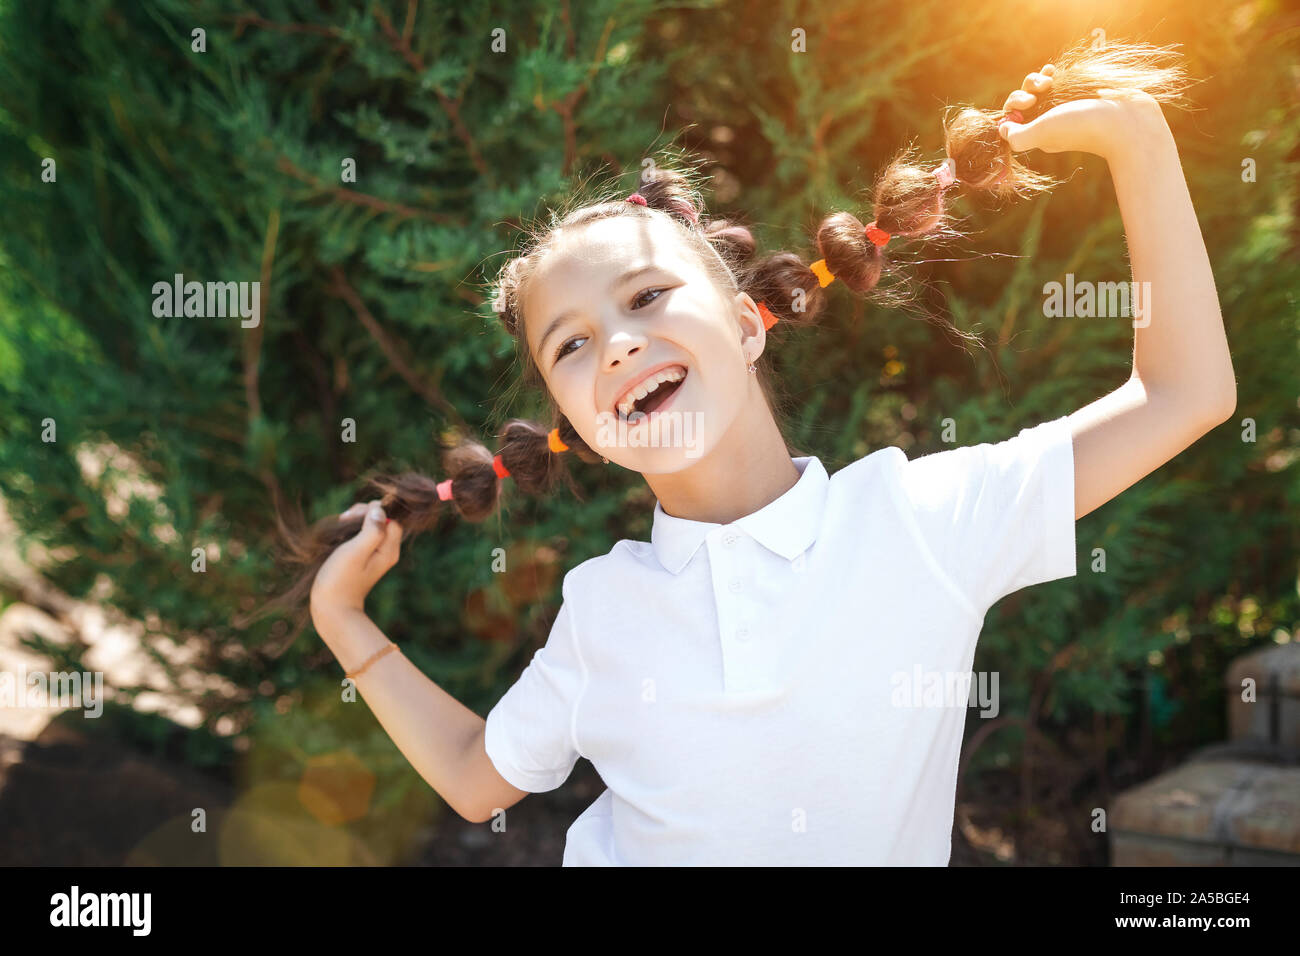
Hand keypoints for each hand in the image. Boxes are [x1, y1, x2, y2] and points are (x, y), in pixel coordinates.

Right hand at [309, 499, 403, 618]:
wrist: (332, 608)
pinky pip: (363, 535)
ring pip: (372, 526)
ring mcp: (376, 555)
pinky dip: (352, 530)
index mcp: (389, 550)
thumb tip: (380, 509)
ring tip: (341, 524)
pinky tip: (341, 533)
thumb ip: (371, 530)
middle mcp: (387, 551)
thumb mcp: (356, 551)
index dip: (373, 512)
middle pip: (383, 520)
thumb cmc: (341, 579)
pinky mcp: (363, 558)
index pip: (391, 518)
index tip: (353, 517)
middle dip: (364, 514)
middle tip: (344, 519)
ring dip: (356, 520)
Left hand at [997, 63, 1169, 161]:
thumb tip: (1002, 129)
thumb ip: (1019, 136)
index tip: (1027, 103)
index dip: (1013, 107)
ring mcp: (1064, 107)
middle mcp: (1050, 121)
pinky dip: (1049, 75)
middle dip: (1024, 92)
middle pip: (1024, 103)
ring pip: (1038, 90)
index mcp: (1040, 134)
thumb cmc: (1084, 126)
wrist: (1126, 119)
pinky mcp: (1078, 94)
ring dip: (1035, 80)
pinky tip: (1051, 72)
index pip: (1014, 119)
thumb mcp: (1044, 132)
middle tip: (1038, 93)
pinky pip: (1056, 82)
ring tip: (1047, 79)